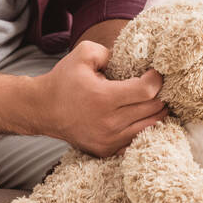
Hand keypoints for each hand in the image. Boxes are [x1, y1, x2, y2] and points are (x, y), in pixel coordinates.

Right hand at [26, 40, 166, 156]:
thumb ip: (110, 51)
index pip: (146, 91)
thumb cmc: (64, 80)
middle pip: (153, 109)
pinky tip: (143, 117)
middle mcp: (108, 122)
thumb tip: (132, 58)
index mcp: (104, 98)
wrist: (42, 109)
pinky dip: (145, 129)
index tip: (154, 72)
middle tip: (157, 85)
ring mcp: (108, 140)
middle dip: (160, 95)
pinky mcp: (106, 150)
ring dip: (157, 113)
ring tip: (155, 100)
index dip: (156, 79)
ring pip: (149, 127)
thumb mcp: (83, 54)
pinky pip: (136, 141)